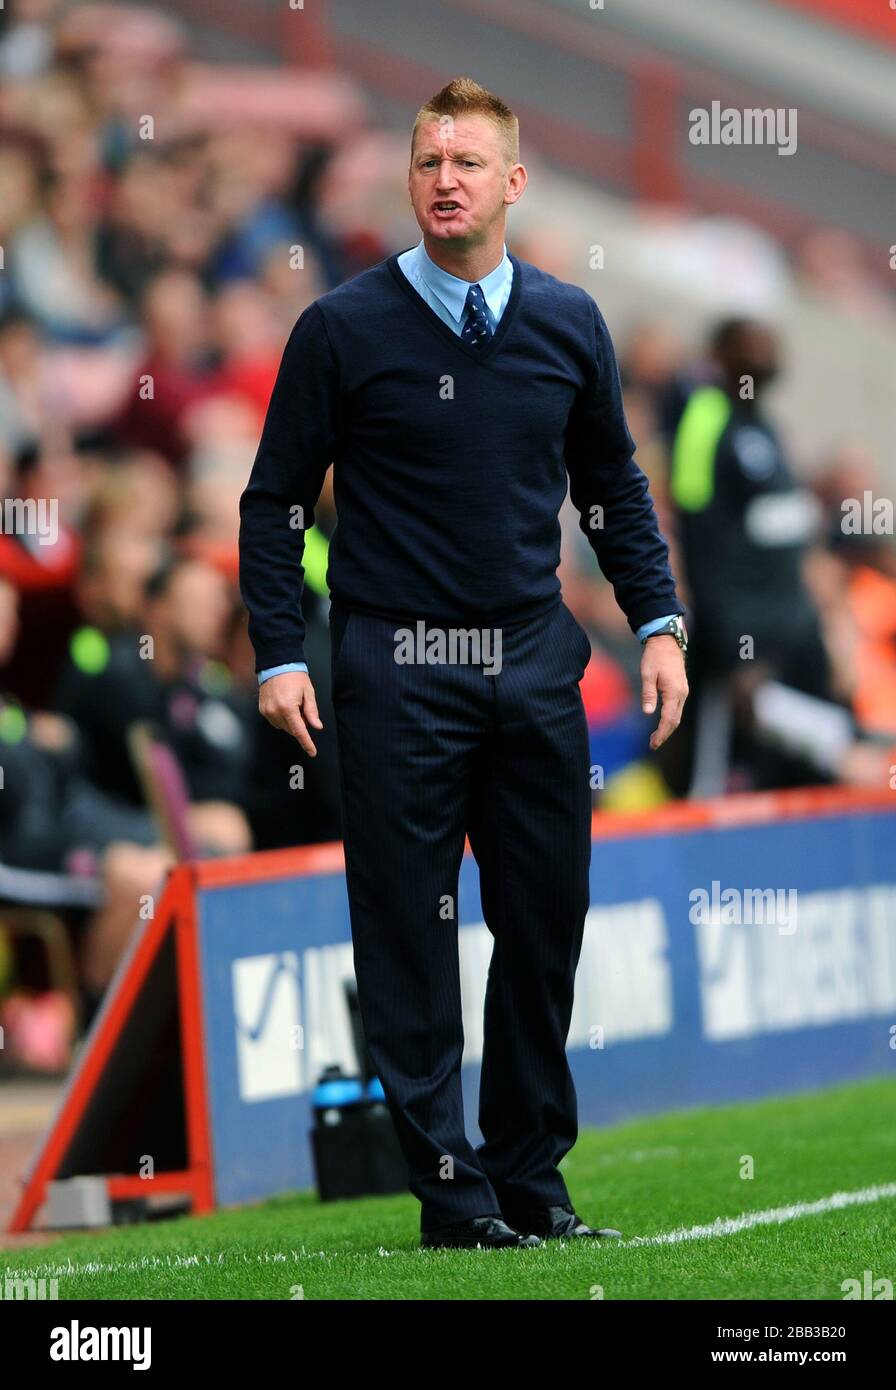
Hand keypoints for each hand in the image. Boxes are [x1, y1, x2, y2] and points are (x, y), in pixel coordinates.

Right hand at [258, 671, 322, 756]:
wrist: (277, 664)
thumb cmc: (294, 676)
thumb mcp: (308, 692)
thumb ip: (312, 711)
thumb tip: (316, 726)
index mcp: (288, 708)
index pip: (299, 731)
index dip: (307, 743)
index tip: (312, 752)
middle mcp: (275, 711)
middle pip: (292, 730)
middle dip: (300, 724)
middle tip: (303, 708)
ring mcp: (267, 711)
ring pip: (283, 727)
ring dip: (291, 721)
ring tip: (293, 704)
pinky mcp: (262, 709)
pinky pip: (275, 721)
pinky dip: (282, 718)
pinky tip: (285, 705)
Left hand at [640, 635, 687, 749]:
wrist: (666, 642)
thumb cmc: (655, 656)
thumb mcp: (647, 674)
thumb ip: (648, 694)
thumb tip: (648, 713)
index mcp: (674, 691)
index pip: (668, 718)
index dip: (661, 733)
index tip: (653, 743)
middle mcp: (681, 693)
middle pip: (675, 720)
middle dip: (664, 734)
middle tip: (652, 744)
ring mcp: (683, 691)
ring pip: (677, 715)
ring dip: (667, 728)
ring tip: (655, 738)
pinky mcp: (681, 689)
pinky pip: (677, 708)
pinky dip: (670, 719)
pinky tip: (661, 723)